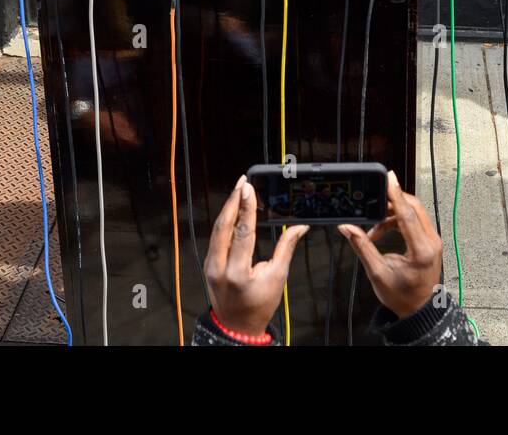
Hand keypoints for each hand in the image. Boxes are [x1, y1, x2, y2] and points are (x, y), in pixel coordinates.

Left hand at [203, 175, 308, 336]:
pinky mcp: (208, 263)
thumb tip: (300, 227)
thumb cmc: (259, 304)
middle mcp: (219, 267)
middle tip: (243, 182)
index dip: (246, 208)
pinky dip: (225, 220)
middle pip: (224, 226)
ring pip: (217, 229)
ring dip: (228, 208)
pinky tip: (233, 209)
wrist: (237, 325)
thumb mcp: (277, 277)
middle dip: (233, 201)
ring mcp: (210, 265)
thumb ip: (285, 248)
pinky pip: (215, 237)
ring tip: (239, 190)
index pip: (242, 232)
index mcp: (237, 272)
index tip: (249, 188)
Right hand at [339, 171, 442, 318]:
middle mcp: (432, 242)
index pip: (408, 214)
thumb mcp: (378, 273)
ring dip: (393, 213)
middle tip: (374, 200)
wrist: (419, 309)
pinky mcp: (430, 241)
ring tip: (373, 226)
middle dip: (393, 201)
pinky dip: (398, 220)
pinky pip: (415, 220)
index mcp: (421, 250)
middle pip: (413, 207)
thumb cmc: (401, 296)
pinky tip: (382, 230)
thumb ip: (363, 247)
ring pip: (414, 212)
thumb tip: (348, 227)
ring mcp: (433, 240)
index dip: (396, 194)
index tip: (389, 177)